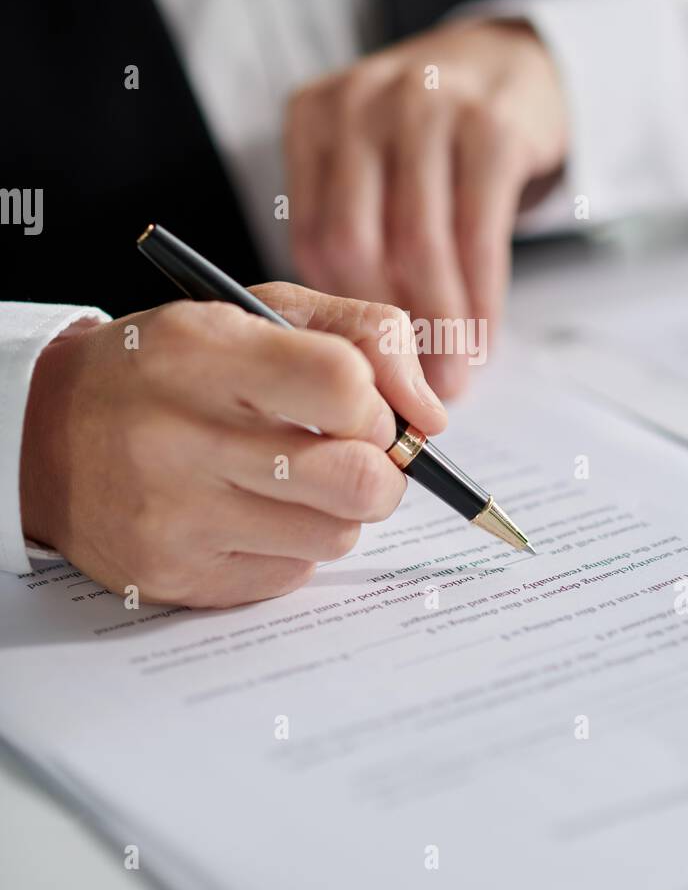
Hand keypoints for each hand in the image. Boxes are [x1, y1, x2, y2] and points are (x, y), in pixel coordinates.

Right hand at [20, 286, 445, 607]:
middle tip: (352, 451)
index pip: (344, 384)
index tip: (362, 406)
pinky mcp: (177, 577)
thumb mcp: (260, 312)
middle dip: (380, 468)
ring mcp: (175, 518)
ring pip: (336, 535)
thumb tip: (431, 419)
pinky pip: (293, 576)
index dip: (377, 402)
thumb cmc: (175, 365)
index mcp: (202, 352)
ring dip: (337, 509)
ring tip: (292, 477)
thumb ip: (365, 336)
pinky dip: (294, 545)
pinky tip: (251, 511)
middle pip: (358, 480)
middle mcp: (179, 438)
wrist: (54, 434)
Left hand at [286, 19, 566, 398]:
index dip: (338, 316)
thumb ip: (350, 232)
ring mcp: (427, 107)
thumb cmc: (429, 133)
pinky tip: (483, 336)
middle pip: (355, 242)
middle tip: (409, 387)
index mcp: (314, 117)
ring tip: (453, 376)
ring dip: (439, 325)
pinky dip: (481, 298)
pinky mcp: (491, 126)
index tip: (362, 370)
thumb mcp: (369, 160)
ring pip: (418, 244)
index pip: (310, 237)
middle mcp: (362, 103)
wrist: (509, 62)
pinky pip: (479, 235)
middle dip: (383, 330)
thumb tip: (353, 355)